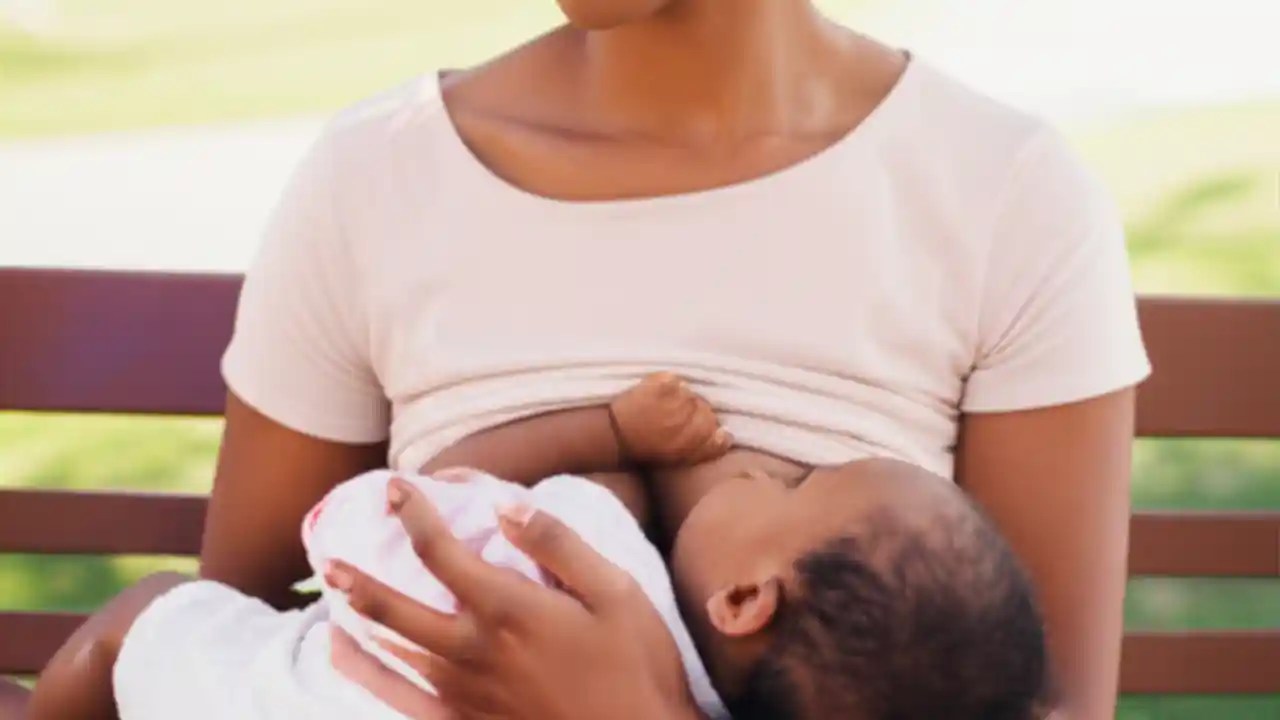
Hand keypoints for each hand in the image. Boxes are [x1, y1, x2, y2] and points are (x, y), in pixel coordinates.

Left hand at [328, 477, 705, 719]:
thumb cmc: (636, 665)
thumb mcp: (616, 591)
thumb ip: (558, 544)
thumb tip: (505, 505)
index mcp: (507, 610)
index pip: (440, 552)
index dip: (412, 513)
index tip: (394, 486)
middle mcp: (472, 651)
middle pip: (394, 606)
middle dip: (358, 574)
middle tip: (331, 552)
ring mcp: (463, 694)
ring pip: (388, 652)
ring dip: (356, 617)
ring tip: (334, 591)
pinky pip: (397, 701)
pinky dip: (365, 674)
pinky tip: (345, 655)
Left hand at [609, 372, 731, 466]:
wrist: (613, 436)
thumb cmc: (645, 452)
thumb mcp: (679, 458)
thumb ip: (707, 448)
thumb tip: (727, 433)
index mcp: (701, 439)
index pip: (721, 431)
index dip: (708, 432)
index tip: (690, 433)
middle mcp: (696, 416)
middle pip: (706, 409)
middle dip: (692, 413)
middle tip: (672, 420)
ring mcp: (681, 397)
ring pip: (689, 394)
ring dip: (678, 399)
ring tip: (661, 408)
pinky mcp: (665, 382)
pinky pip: (674, 380)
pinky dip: (665, 385)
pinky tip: (653, 395)